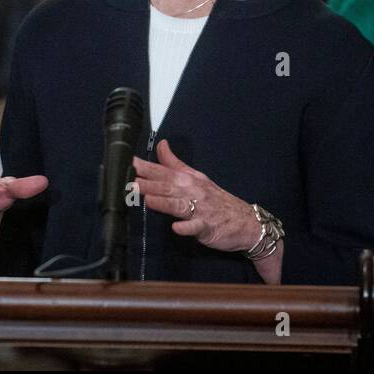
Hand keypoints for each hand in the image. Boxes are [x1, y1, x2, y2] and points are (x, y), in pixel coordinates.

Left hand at [134, 140, 261, 253]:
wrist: (246, 222)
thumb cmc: (217, 200)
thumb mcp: (196, 177)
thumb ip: (174, 163)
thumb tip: (161, 144)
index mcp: (188, 180)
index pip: (163, 171)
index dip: (145, 167)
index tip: (127, 163)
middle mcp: (193, 191)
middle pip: (168, 186)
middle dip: (148, 184)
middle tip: (129, 183)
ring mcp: (201, 209)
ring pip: (179, 204)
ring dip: (163, 202)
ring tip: (148, 201)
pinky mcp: (208, 227)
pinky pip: (196, 227)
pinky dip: (187, 227)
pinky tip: (176, 228)